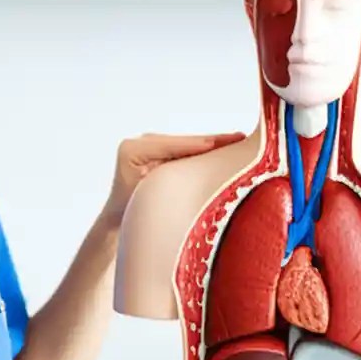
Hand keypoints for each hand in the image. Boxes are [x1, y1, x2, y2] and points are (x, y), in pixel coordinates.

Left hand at [101, 132, 246, 227]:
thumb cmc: (130, 214)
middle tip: (242, 138)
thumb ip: (175, 181)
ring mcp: (150, 145)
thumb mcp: (152, 197)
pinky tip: (227, 150)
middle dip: (214, 142)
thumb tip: (203, 172)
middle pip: (184, 142)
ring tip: (240, 142)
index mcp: (133, 149)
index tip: (227, 141)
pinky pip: (187, 150)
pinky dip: (206, 152)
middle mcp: (140, 142)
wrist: (118, 220)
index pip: (175, 145)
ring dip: (213, 145)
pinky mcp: (160, 151)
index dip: (202, 144)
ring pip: (189, 145)